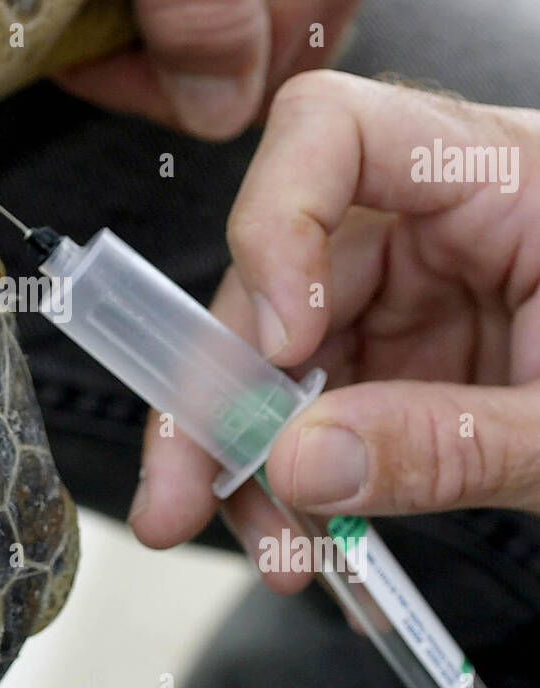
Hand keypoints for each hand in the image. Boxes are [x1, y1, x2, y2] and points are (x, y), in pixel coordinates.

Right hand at [130, 71, 539, 590]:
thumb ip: (448, 442)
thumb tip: (296, 468)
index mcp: (503, 173)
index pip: (334, 130)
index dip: (276, 223)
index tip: (283, 347)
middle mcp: (440, 217)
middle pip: (281, 266)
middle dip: (226, 391)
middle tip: (183, 499)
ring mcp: (421, 289)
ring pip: (284, 352)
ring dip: (258, 460)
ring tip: (280, 557)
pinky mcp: (415, 355)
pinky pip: (327, 406)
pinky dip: (307, 480)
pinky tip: (312, 547)